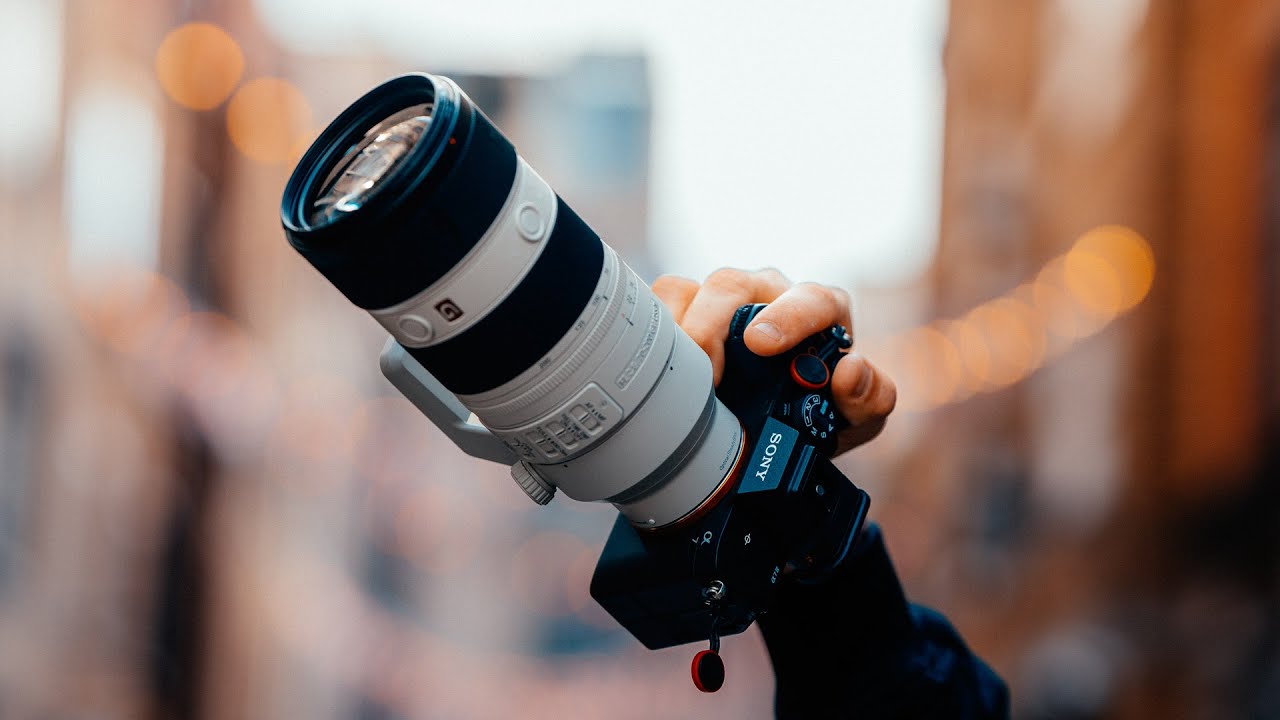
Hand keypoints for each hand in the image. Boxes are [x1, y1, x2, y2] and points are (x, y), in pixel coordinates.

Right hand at [652, 268, 896, 453]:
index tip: (762, 344)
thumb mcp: (857, 415)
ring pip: (688, 289)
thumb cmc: (824, 409)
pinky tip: (652, 364)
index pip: (808, 299)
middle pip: (732, 284)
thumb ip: (870, 398)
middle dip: (711, 322)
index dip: (786, 316)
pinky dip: (651, 328)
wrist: (784, 422)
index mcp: (818, 310)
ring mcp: (722, 301)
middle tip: (704, 370)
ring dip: (675, 327)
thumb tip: (851, 370)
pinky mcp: (687, 312)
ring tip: (672, 373)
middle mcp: (768, 295)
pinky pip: (662, 302)